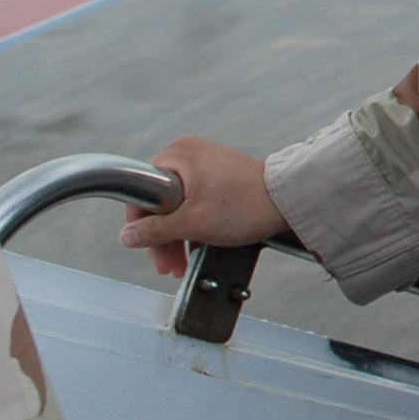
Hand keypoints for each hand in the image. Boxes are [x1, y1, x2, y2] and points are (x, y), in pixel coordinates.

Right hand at [119, 136, 287, 276]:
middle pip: (160, 203)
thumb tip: (128, 236)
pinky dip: (194, 226)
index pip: (141, 194)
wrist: (291, 202)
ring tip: (182, 263)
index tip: (149, 250)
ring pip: (178, 206)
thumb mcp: (192, 223)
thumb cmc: (248, 205)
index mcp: (179, 154)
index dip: (143, 228)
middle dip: (163, 239)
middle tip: (168, 265)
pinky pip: (196, 203)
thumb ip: (155, 231)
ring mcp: (206, 164)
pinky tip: (197, 247)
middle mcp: (190, 154)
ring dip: (178, 237)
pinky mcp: (221, 177)